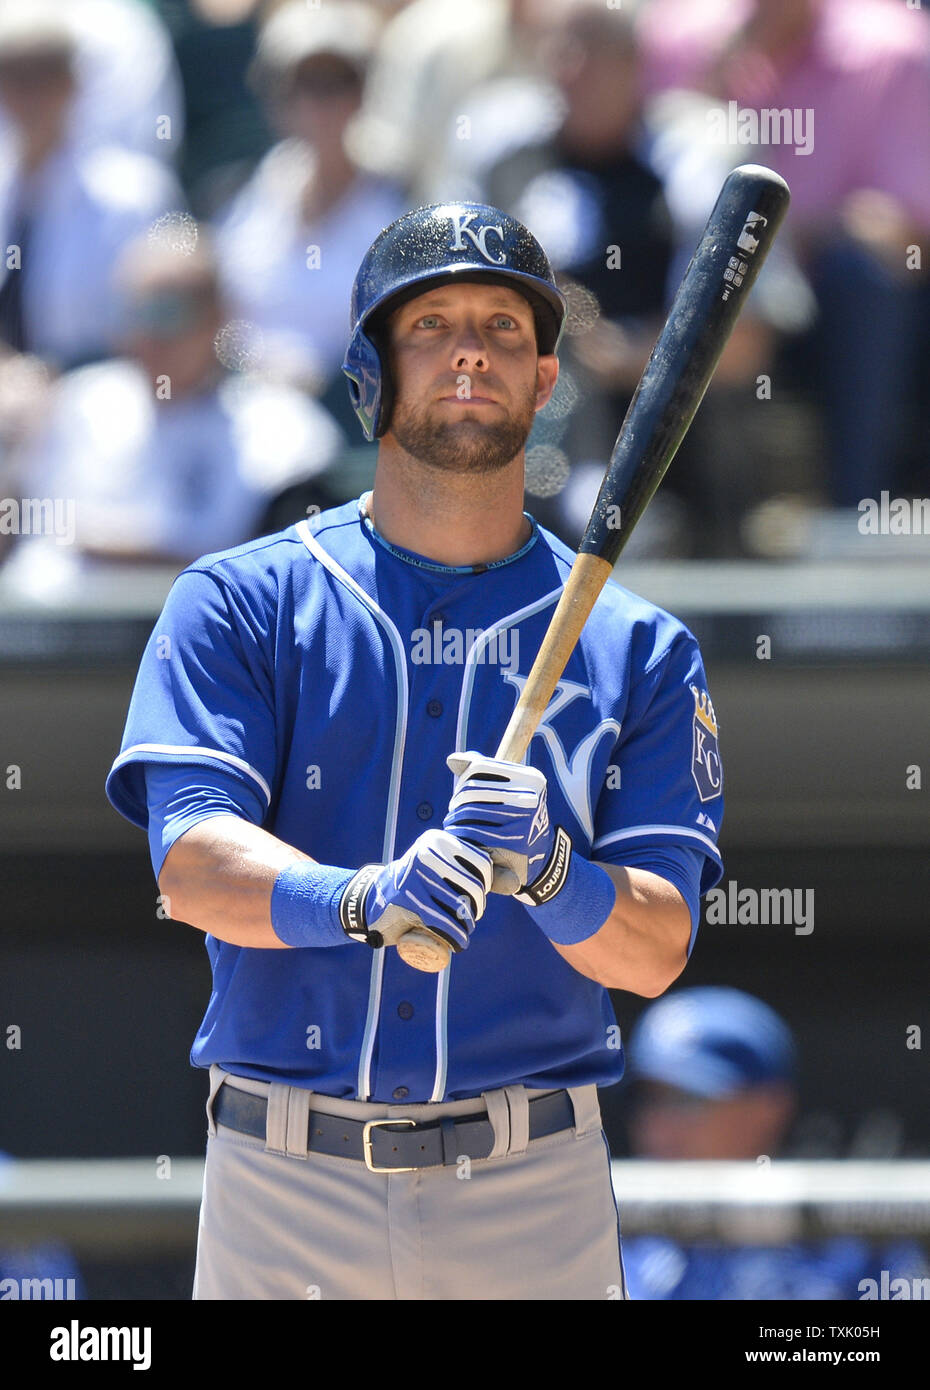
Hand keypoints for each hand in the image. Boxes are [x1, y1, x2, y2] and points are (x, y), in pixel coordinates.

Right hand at [338, 829, 492, 952]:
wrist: (373, 902)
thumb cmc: (418, 887)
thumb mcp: (447, 874)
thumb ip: (482, 876)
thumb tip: (516, 882)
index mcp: (439, 841)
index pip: (482, 864)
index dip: (485, 887)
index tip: (473, 899)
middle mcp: (427, 852)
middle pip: (473, 887)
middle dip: (477, 910)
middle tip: (468, 920)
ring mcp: (415, 875)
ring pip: (460, 907)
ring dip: (466, 927)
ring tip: (462, 934)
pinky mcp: (407, 900)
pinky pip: (442, 922)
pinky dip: (454, 938)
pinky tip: (456, 944)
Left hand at [443, 751, 555, 894]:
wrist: (538, 854)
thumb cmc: (515, 816)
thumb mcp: (507, 790)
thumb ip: (482, 771)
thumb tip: (452, 760)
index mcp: (530, 778)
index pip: (480, 767)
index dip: (463, 780)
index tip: (460, 793)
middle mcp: (531, 795)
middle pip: (472, 789)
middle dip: (457, 802)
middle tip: (453, 813)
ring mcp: (525, 819)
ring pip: (470, 811)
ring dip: (455, 819)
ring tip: (452, 824)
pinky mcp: (515, 841)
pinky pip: (475, 832)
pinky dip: (462, 834)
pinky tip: (458, 837)